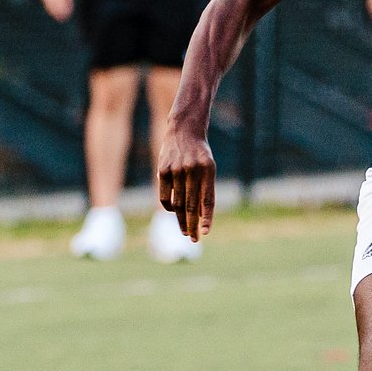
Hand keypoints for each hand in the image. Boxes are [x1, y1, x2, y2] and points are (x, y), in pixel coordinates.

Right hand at [157, 123, 216, 240]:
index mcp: (208, 170)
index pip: (208, 200)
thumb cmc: (199, 154)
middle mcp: (192, 170)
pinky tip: (175, 212)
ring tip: (186, 232)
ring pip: (178, 203)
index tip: (205, 233)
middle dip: (193, 225)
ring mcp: (177, 170)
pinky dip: (170, 207)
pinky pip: (165, 197)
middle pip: (192, 205)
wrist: (184, 131)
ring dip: (182, 220)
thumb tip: (202, 216)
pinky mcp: (162, 170)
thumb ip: (205, 190)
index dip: (207, 218)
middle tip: (194, 239)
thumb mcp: (208, 168)